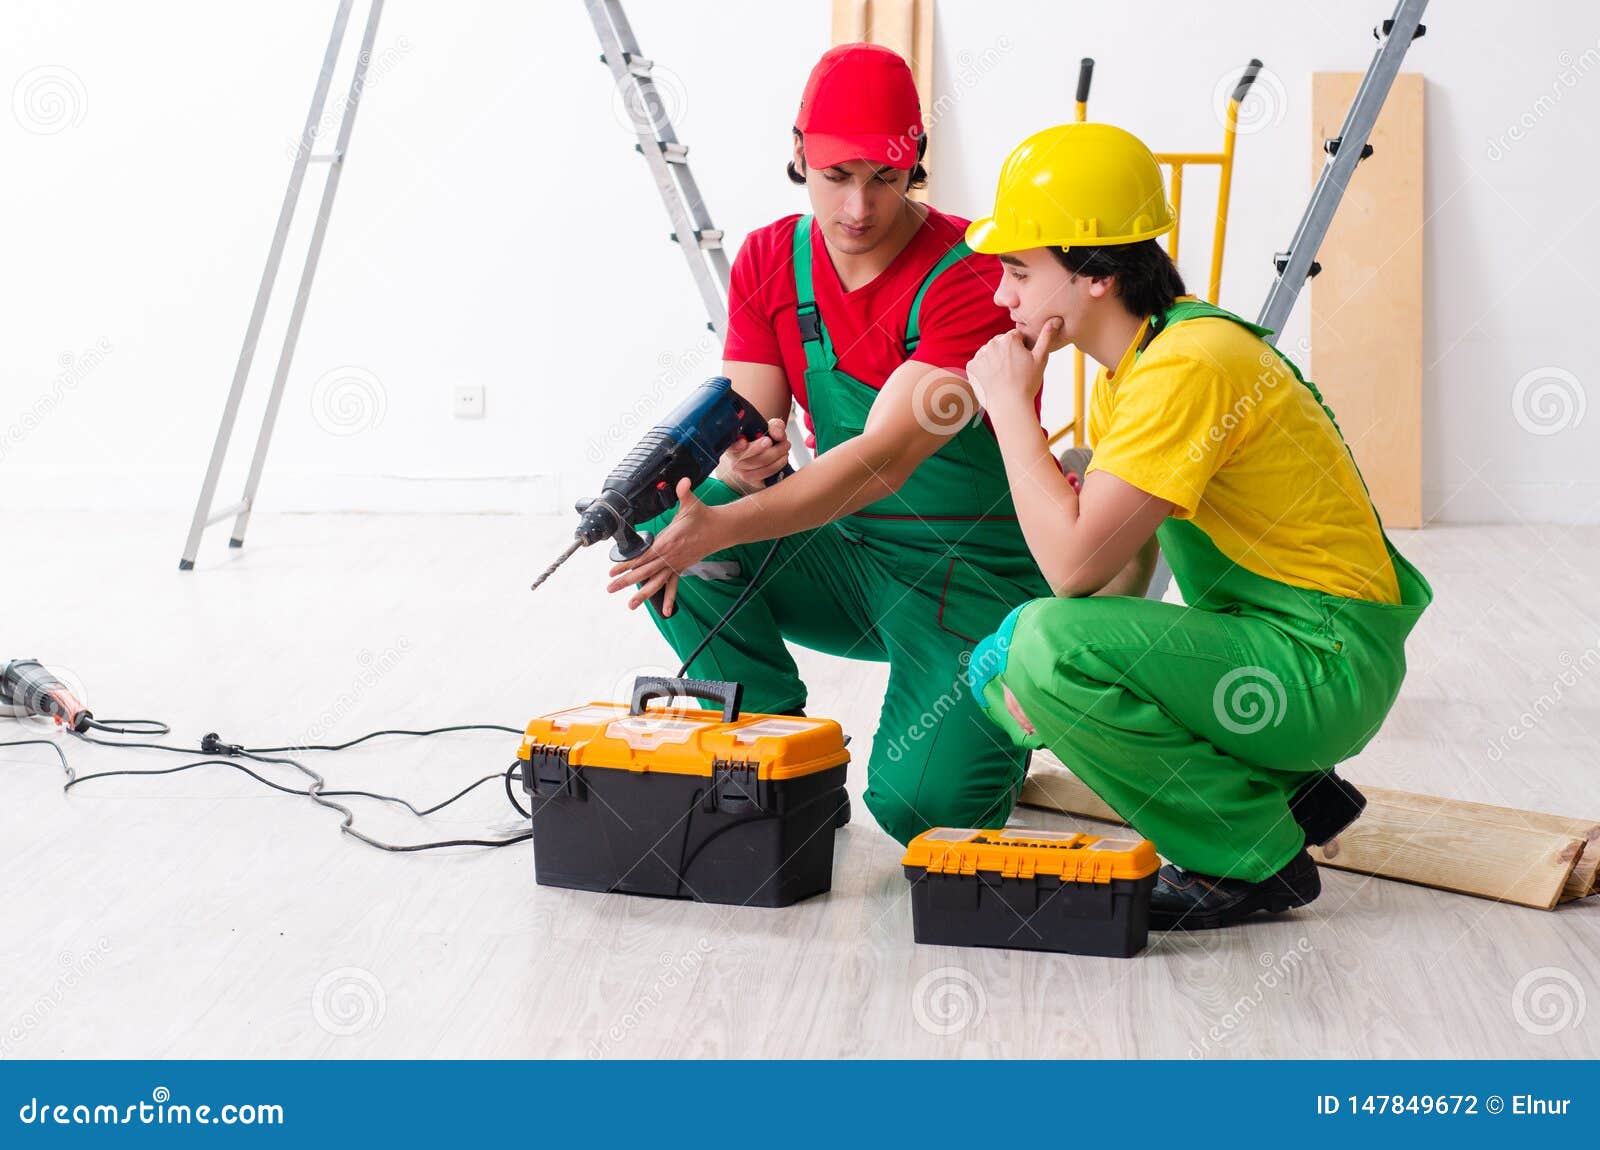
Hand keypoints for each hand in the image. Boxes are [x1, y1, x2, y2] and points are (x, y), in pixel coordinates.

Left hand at [606, 477, 723, 615]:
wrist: (721, 529)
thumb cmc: (703, 516)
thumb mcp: (691, 503)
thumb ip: (684, 492)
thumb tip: (682, 482)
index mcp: (667, 542)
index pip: (643, 555)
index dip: (627, 563)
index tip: (612, 570)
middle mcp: (670, 557)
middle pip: (644, 572)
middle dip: (626, 580)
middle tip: (610, 588)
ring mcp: (676, 564)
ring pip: (656, 582)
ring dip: (643, 594)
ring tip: (630, 605)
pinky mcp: (681, 567)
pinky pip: (673, 585)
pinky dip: (669, 598)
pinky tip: (667, 612)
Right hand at [717, 417, 789, 494]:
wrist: (768, 453)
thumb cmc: (765, 438)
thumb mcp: (771, 427)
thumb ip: (775, 426)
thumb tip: (778, 435)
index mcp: (733, 443)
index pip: (730, 445)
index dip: (736, 446)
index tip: (744, 442)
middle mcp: (735, 459)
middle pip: (749, 457)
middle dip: (769, 450)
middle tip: (784, 443)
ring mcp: (742, 472)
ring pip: (759, 466)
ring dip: (777, 457)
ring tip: (785, 449)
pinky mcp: (753, 481)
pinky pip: (766, 475)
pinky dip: (777, 466)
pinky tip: (782, 459)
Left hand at [966, 319, 1059, 416]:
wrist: (1009, 406)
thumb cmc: (1027, 383)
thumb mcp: (1041, 359)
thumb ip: (1046, 336)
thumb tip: (1055, 319)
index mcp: (1009, 338)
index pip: (1016, 337)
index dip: (1022, 348)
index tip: (1024, 362)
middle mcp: (992, 343)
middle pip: (1001, 343)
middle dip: (1007, 352)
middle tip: (1014, 370)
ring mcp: (980, 355)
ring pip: (990, 353)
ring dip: (995, 360)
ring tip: (1004, 376)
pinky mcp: (971, 366)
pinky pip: (979, 363)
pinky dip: (984, 369)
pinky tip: (993, 379)